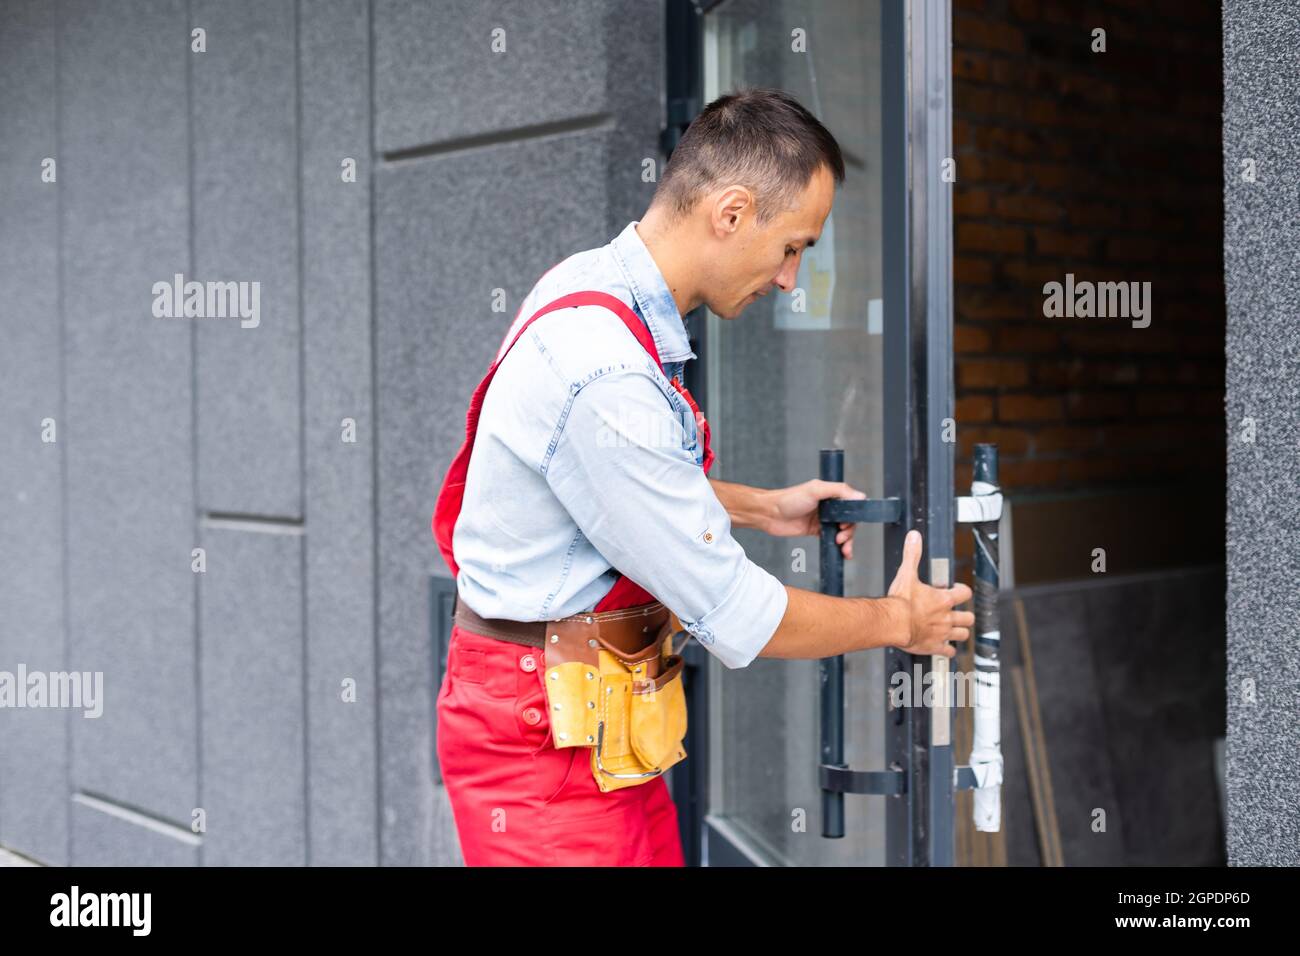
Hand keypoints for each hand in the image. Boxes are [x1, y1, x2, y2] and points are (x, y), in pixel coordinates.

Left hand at [764, 479, 865, 558]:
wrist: (769, 514)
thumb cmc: (789, 499)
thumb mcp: (815, 490)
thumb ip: (838, 491)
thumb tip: (861, 496)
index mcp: (830, 494)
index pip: (850, 505)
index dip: (853, 516)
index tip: (846, 524)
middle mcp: (828, 506)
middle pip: (848, 520)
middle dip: (849, 531)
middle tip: (840, 537)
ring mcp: (823, 519)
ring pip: (842, 531)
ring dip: (847, 541)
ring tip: (842, 548)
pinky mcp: (816, 531)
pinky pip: (832, 539)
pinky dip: (840, 547)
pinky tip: (843, 553)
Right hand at [886, 529, 974, 657]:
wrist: (892, 623)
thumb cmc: (900, 602)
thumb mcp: (906, 573)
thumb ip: (912, 555)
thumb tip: (914, 537)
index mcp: (943, 599)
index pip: (965, 593)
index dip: (962, 590)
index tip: (957, 589)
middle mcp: (946, 617)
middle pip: (968, 617)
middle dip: (965, 615)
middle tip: (958, 613)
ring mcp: (942, 633)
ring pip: (963, 634)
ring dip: (960, 632)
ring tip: (955, 630)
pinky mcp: (934, 646)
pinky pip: (948, 651)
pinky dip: (948, 650)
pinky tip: (944, 648)